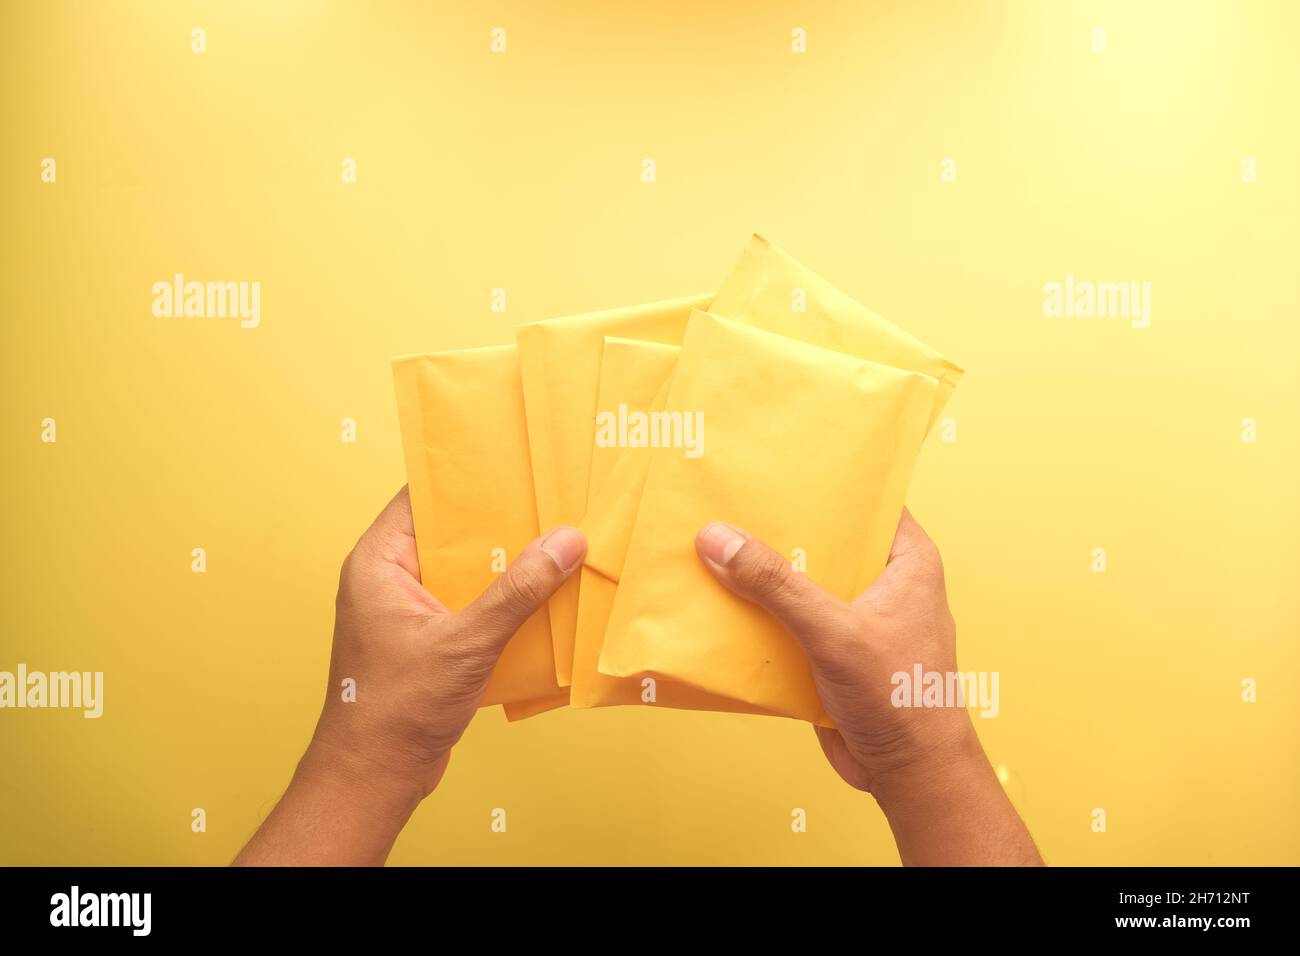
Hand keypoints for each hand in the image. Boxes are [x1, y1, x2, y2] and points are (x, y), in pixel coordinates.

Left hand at [235, 487, 585, 864]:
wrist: (374, 777)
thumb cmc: (396, 708)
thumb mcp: (465, 643)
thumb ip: (518, 592)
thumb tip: (566, 542)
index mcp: (378, 563)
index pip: (421, 498)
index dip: (465, 478)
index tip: (513, 462)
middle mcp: (390, 580)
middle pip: (452, 534)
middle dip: (501, 524)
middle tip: (552, 501)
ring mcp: (409, 612)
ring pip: (467, 573)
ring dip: (508, 567)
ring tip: (560, 544)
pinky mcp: (429, 641)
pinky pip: (472, 606)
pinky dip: (505, 603)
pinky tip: (546, 599)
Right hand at [696, 510, 1041, 864]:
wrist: (909, 775)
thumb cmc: (901, 699)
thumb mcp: (835, 631)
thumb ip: (777, 585)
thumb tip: (718, 539)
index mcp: (907, 560)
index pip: (864, 501)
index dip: (822, 482)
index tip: (772, 462)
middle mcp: (882, 582)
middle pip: (823, 541)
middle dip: (777, 530)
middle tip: (725, 501)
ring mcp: (855, 618)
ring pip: (800, 583)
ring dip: (760, 576)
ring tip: (709, 545)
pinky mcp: (831, 652)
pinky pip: (787, 622)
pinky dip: (757, 617)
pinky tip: (716, 603)